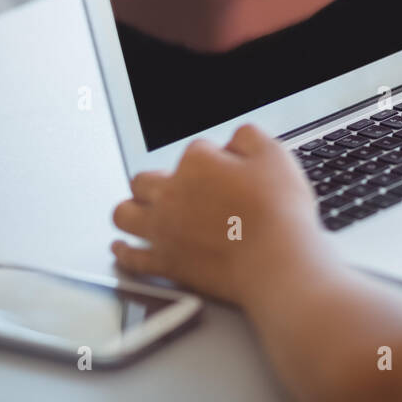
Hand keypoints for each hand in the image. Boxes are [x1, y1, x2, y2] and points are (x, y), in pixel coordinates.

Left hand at [112, 124, 323, 304]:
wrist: (275, 262)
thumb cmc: (278, 212)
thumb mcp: (276, 156)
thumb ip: (249, 137)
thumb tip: (236, 138)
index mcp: (198, 164)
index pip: (195, 152)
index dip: (214, 161)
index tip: (228, 172)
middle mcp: (172, 193)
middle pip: (145, 180)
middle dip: (156, 182)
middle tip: (173, 189)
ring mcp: (163, 230)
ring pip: (124, 214)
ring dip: (130, 210)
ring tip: (138, 211)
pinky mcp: (164, 263)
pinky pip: (131, 258)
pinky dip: (124, 252)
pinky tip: (122, 248)